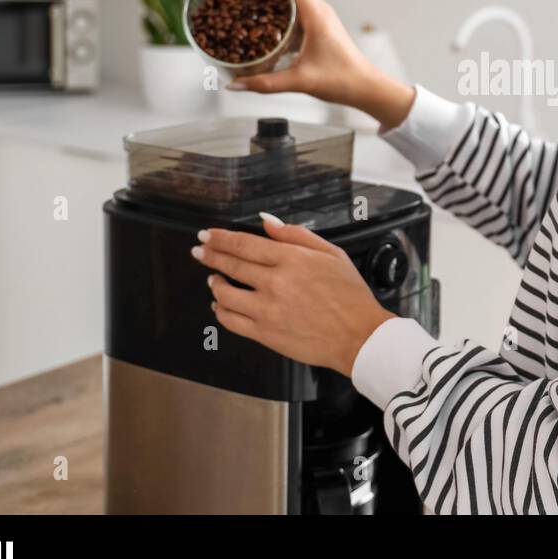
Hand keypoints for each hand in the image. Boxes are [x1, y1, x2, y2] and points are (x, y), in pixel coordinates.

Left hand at [190, 212, 395, 376]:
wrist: (358, 336)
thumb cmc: (350, 297)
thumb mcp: (331, 254)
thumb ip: (296, 234)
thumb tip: (268, 222)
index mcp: (291, 259)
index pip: (244, 244)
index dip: (220, 238)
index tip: (208, 235)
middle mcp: (276, 282)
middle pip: (230, 264)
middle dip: (210, 255)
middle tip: (199, 251)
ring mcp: (267, 309)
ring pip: (225, 293)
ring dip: (215, 283)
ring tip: (213, 279)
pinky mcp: (265, 334)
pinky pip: (231, 320)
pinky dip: (220, 311)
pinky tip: (220, 305)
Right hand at [223, 0, 411, 126]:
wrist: (366, 86)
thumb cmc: (342, 80)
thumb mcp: (300, 81)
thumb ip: (266, 83)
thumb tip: (237, 85)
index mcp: (316, 14)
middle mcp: (318, 10)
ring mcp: (319, 16)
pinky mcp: (318, 25)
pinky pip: (294, 2)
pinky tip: (261, 5)